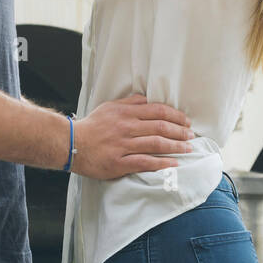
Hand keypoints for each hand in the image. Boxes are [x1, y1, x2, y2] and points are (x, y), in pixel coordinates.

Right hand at [70, 94, 194, 179]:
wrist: (71, 143)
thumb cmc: (93, 125)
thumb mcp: (110, 107)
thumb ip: (130, 103)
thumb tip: (148, 98)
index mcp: (126, 113)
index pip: (157, 111)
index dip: (176, 116)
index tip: (186, 121)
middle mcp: (126, 128)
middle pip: (160, 127)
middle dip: (180, 131)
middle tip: (191, 135)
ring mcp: (123, 146)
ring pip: (156, 144)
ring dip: (175, 146)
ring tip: (188, 148)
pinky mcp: (119, 162)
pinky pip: (144, 162)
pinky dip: (161, 163)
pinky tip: (173, 164)